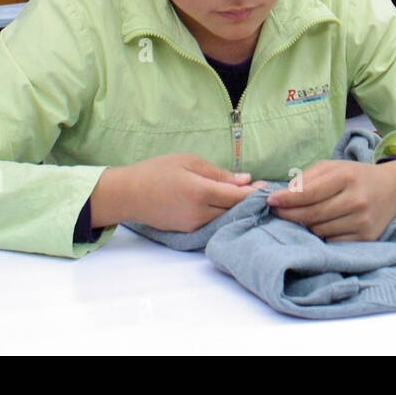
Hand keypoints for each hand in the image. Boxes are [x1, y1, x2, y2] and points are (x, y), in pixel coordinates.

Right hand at [90, 153, 262, 231]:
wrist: (129, 195)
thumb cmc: (157, 171)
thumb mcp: (188, 161)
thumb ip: (218, 173)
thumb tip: (245, 180)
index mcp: (201, 192)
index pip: (236, 196)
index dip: (254, 193)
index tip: (266, 186)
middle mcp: (200, 213)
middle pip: (234, 210)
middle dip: (250, 202)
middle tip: (263, 192)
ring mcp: (194, 225)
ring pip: (225, 219)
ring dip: (238, 210)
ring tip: (249, 199)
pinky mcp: (189, 232)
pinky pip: (213, 224)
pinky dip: (224, 216)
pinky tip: (229, 207)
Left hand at [266, 160, 395, 241]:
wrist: (394, 190)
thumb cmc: (356, 176)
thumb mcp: (334, 167)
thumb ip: (308, 177)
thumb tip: (283, 195)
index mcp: (347, 177)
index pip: (309, 192)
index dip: (287, 199)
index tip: (271, 200)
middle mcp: (357, 199)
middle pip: (312, 214)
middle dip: (290, 214)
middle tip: (278, 212)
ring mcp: (363, 220)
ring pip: (320, 230)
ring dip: (308, 225)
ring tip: (306, 216)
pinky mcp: (366, 237)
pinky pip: (333, 241)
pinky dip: (324, 234)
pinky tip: (325, 225)